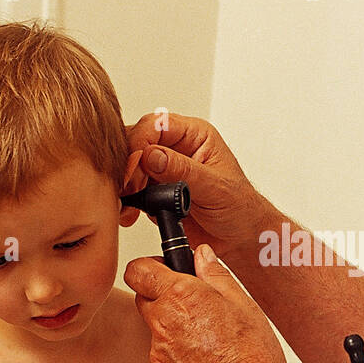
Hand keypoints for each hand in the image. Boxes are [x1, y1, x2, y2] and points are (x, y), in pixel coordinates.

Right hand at [119, 112, 266, 259]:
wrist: (239, 238)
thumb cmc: (239, 208)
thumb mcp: (215, 188)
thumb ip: (183, 170)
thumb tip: (153, 155)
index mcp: (195, 136)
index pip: (157, 124)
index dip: (140, 142)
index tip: (135, 167)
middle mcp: (177, 148)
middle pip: (137, 141)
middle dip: (128, 164)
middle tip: (129, 188)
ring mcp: (163, 169)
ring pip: (129, 164)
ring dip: (124, 184)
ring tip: (128, 204)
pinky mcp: (155, 190)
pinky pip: (131, 188)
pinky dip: (125, 200)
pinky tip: (129, 213)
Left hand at [123, 245, 292, 362]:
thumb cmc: (252, 358)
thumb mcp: (244, 305)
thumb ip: (216, 276)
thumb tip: (202, 255)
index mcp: (180, 296)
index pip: (138, 270)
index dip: (149, 269)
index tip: (163, 272)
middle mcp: (162, 323)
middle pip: (144, 300)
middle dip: (162, 299)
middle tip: (193, 308)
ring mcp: (157, 354)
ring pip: (156, 333)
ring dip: (173, 332)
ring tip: (208, 344)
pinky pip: (162, 361)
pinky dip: (177, 360)